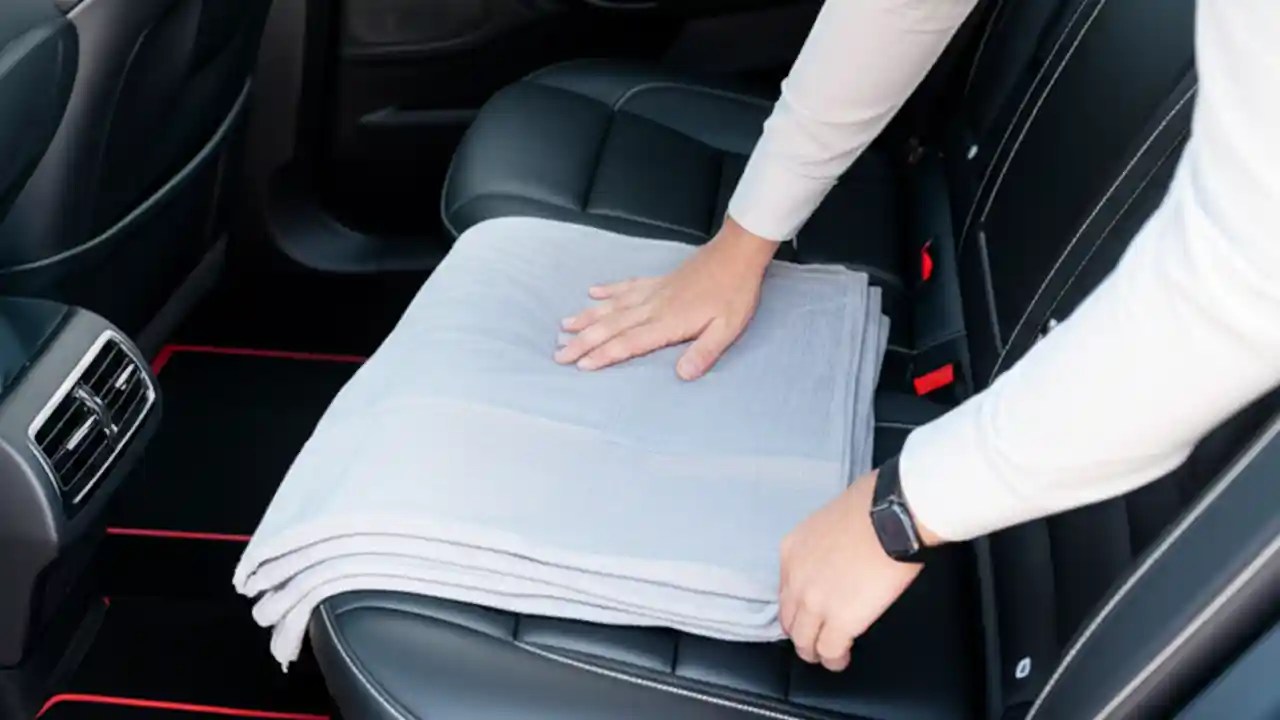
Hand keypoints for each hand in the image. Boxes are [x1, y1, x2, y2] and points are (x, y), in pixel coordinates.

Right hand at [554, 218, 777, 379]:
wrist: (738, 254)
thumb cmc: (735, 293)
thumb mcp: (727, 329)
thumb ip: (704, 352)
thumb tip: (683, 375)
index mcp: (668, 322)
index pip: (629, 343)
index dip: (604, 355)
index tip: (580, 364)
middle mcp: (654, 306)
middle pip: (611, 326)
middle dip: (583, 341)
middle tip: (559, 353)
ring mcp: (654, 291)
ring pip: (613, 306)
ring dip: (587, 317)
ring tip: (565, 325)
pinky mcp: (659, 280)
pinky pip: (627, 286)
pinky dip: (608, 290)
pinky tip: (593, 291)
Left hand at [778, 470, 933, 671]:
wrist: (891, 518)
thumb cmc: (872, 507)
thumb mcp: (830, 520)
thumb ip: (825, 542)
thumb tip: (839, 550)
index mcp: (792, 551)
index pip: (786, 590)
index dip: (797, 605)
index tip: (808, 611)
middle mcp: (796, 580)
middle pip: (789, 619)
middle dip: (801, 631)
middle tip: (814, 638)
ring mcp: (814, 603)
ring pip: (804, 641)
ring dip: (814, 650)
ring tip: (826, 655)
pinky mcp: (839, 622)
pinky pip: (828, 651)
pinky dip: (834, 660)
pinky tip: (841, 661)